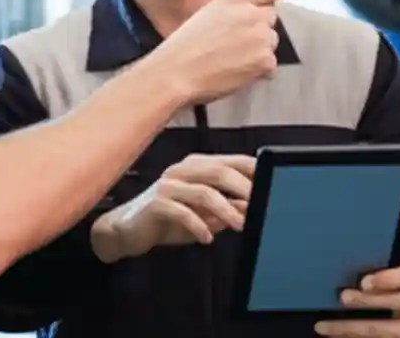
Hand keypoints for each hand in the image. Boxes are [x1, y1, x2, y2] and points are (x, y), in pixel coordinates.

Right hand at [91, 154, 254, 262]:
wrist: (127, 229)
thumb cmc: (167, 219)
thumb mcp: (203, 215)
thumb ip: (226, 209)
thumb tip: (251, 209)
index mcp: (196, 166)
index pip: (231, 161)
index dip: (253, 171)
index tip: (272, 184)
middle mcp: (182, 170)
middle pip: (219, 171)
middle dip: (244, 189)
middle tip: (260, 206)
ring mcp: (168, 184)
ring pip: (204, 191)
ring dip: (226, 210)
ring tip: (239, 226)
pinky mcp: (156, 203)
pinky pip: (182, 212)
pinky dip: (198, 226)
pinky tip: (206, 238)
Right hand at [146, 0, 329, 105]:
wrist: (174, 72)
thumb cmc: (185, 48)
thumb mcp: (208, 16)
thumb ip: (237, 13)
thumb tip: (260, 28)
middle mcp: (251, 14)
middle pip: (271, 21)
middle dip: (258, 32)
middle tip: (229, 46)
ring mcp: (259, 37)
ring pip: (269, 45)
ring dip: (255, 54)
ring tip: (226, 60)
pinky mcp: (264, 60)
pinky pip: (268, 67)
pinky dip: (255, 72)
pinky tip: (233, 72)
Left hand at [315, 264, 399, 336]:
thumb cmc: (390, 284)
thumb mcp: (389, 273)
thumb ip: (374, 270)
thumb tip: (339, 267)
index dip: (389, 278)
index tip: (364, 282)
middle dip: (370, 301)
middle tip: (343, 297)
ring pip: (388, 331)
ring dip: (353, 328)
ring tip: (324, 326)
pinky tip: (332, 336)